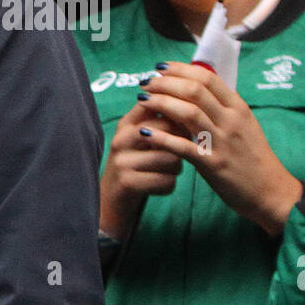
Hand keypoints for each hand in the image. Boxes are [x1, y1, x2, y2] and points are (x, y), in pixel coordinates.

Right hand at [99, 101, 185, 240]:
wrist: (112, 199)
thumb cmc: (137, 164)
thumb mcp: (141, 138)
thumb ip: (160, 120)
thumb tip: (191, 105)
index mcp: (127, 123)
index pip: (157, 104)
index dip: (179, 115)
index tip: (183, 129)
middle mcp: (121, 138)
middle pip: (168, 130)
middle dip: (181, 143)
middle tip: (178, 153)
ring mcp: (122, 161)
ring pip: (171, 158)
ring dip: (177, 168)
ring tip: (168, 171)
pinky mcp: (127, 183)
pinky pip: (166, 181)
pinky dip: (169, 186)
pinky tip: (160, 185)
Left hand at [136, 62, 302, 235]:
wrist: (271, 191)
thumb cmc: (255, 158)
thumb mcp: (246, 125)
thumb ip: (225, 107)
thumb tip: (203, 89)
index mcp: (238, 108)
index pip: (208, 78)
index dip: (181, 69)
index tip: (161, 68)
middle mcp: (231, 121)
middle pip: (195, 90)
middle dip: (166, 83)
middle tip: (146, 84)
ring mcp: (222, 142)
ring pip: (188, 113)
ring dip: (161, 103)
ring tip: (142, 101)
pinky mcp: (213, 165)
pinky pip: (183, 147)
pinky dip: (162, 138)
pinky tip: (145, 133)